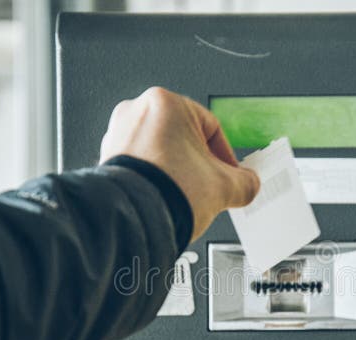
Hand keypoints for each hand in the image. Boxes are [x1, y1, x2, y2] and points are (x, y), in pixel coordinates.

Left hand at [100, 87, 259, 241]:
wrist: (132, 221)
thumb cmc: (166, 193)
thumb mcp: (224, 188)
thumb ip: (245, 182)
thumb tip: (248, 184)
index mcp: (166, 103)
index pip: (211, 128)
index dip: (226, 157)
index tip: (229, 174)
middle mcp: (137, 112)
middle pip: (182, 139)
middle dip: (197, 165)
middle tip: (207, 186)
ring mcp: (118, 135)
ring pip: (159, 152)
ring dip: (175, 172)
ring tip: (183, 196)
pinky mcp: (107, 158)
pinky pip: (140, 166)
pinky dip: (154, 180)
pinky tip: (163, 198)